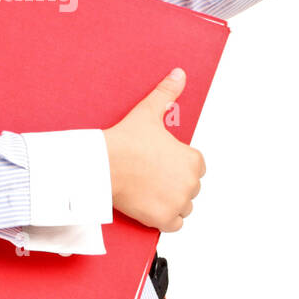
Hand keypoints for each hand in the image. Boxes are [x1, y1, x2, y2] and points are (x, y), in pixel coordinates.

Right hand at [103, 69, 205, 232]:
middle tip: (151, 176)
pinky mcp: (164, 219)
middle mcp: (191, 183)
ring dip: (171, 202)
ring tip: (149, 191)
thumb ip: (167, 93)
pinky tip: (150, 207)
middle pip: (189, 187)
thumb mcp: (149, 112)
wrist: (102, 165)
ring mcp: (178, 203)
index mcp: (193, 160)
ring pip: (183, 206)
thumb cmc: (124, 141)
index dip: (177, 164)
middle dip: (174, 184)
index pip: (195, 167)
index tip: (160, 163)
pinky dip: (165, 219)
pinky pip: (174, 224)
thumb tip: (179, 74)